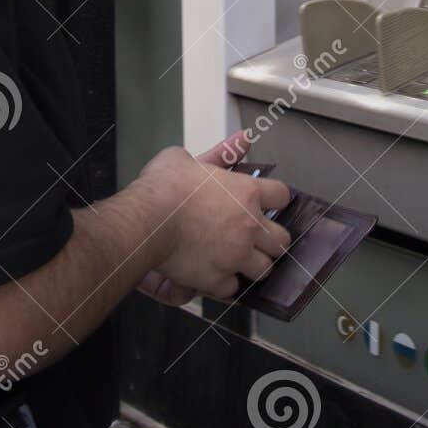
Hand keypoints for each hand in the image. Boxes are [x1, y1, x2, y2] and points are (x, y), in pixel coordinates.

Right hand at [135, 140, 290, 300]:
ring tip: (240, 261)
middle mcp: (248, 225)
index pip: (282, 196)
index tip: (268, 203)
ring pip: (264, 269)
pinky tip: (215, 275)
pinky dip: (225, 284)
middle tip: (258, 239)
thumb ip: (221, 151)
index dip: (276, 199)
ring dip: (253, 265)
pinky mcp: (218, 279)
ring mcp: (236, 255)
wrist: (144, 220)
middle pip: (282, 240)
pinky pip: (233, 289)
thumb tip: (243, 138)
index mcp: (246, 192)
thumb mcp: (188, 157)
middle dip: (271, 240)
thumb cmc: (163, 187)